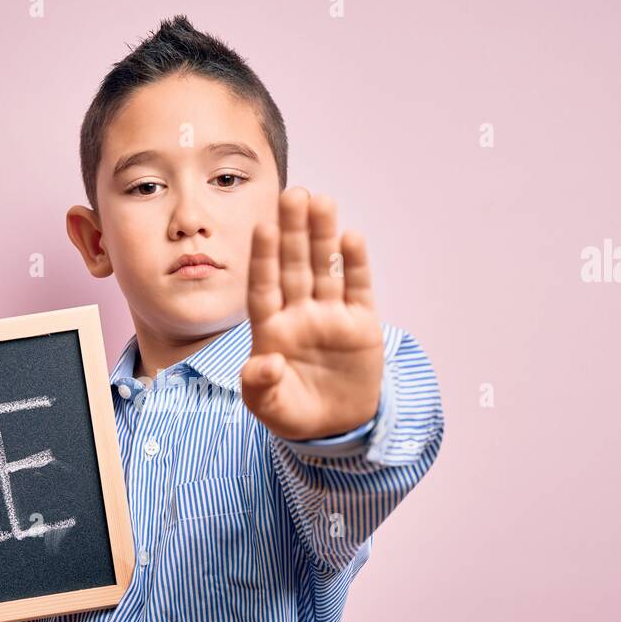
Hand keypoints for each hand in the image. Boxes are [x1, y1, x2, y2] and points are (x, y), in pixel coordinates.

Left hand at [240, 186, 383, 439]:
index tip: (263, 227)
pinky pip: (357, 289)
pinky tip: (351, 237)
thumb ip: (259, 386)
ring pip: (325, 269)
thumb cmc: (293, 412)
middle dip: (293, 231)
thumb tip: (265, 362)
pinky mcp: (361, 324)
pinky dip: (355, 264)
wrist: (335, 428)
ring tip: (321, 201)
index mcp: (271, 330)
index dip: (264, 258)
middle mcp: (299, 315)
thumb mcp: (269, 407)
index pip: (264, 287)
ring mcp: (330, 316)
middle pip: (294, 266)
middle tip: (292, 193)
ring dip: (323, 236)